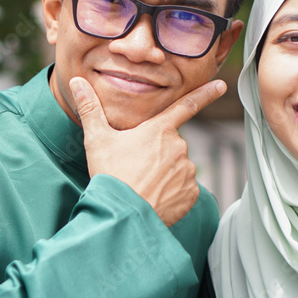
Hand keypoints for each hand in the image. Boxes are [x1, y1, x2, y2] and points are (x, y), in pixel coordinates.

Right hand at [70, 76, 225, 226]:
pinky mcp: (191, 194)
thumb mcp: (96, 140)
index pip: (186, 105)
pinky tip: (154, 197)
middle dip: (157, 153)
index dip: (205, 94)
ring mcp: (187, 171)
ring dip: (164, 173)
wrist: (123, 215)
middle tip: (135, 167)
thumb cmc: (110, 175)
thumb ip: (90, 109)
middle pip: (171, 145)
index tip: (221, 85)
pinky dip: (171, 192)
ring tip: (142, 185)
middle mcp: (179, 147)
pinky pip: (183, 189)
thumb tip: (75, 82)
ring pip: (177, 167)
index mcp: (160, 130)